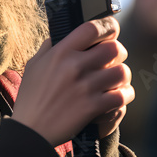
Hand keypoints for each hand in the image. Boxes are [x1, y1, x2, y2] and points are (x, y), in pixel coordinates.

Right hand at [11, 16, 133, 145]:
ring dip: (123, 75)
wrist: (31, 130)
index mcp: (60, 52)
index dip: (108, 26)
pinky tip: (118, 95)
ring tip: (116, 79)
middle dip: (119, 52)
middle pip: (114, 49)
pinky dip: (125, 95)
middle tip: (115, 59)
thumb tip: (64, 32)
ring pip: (122, 72)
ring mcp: (85, 87)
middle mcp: (74, 66)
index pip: (92, 28)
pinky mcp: (92, 107)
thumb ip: (51, 46)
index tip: (111, 30)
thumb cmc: (31, 96)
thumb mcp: (35, 64)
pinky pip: (122, 95)